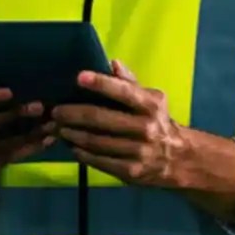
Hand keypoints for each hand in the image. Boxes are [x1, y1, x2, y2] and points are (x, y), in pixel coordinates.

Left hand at [50, 60, 187, 186]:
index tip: (79, 77)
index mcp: (150, 106)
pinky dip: (82, 153)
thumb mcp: (151, 99)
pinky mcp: (131, 171)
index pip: (124, 91)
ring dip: (72, 134)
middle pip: (101, 118)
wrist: (179, 159)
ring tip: (58, 128)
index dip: (100, 83)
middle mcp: (146, 128)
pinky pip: (99, 161)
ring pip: (95, 141)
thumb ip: (129, 82)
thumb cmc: (157, 121)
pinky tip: (72, 146)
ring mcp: (138, 152)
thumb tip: (112, 63)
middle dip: (72, 114)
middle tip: (55, 111)